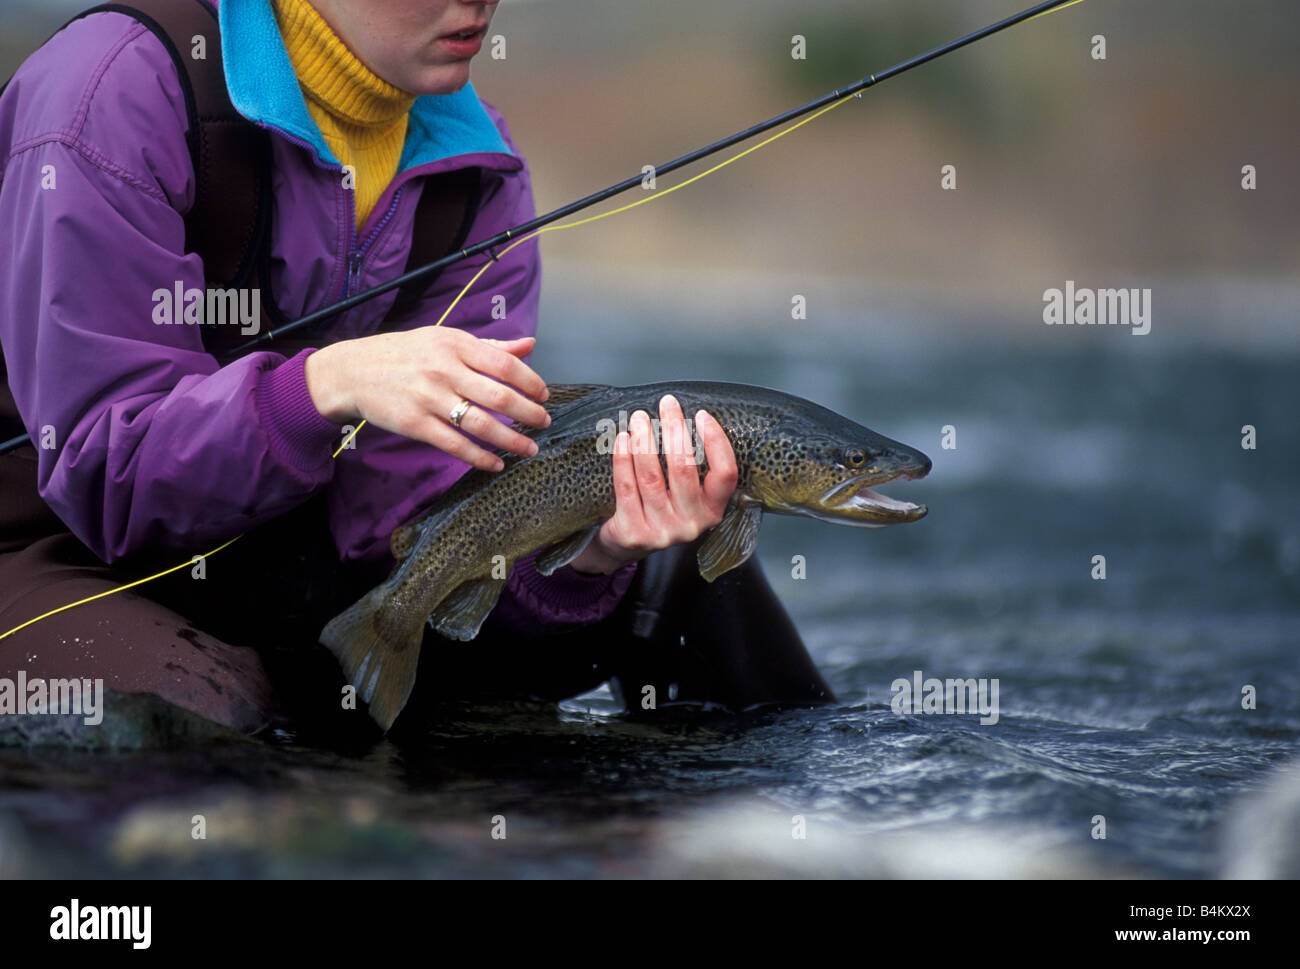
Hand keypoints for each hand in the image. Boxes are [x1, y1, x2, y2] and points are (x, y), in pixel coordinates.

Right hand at [304, 328, 549, 470]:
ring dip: (511, 440)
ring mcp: (429, 398)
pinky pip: (454, 445)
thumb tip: (530, 345)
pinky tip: (496, 463)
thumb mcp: (445, 339)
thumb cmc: (405, 354)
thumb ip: (489, 346)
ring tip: (530, 448)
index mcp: (455, 344)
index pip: (504, 364)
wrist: (353, 371)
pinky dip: (479, 457)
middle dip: (528, 413)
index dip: (531, 381)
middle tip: (544, 422)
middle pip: (498, 396)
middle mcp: (444, 369)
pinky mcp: (415, 424)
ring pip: (480, 424)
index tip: (544, 394)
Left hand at [569, 394, 737, 573]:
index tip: (701, 414)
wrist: (626, 545)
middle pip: (684, 469)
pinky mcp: (634, 533)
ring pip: (652, 477)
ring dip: (644, 441)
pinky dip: (623, 459)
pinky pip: (627, 488)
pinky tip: (622, 439)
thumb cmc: (659, 507)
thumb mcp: (685, 495)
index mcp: (712, 511)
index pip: (725, 474)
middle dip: (674, 430)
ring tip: (639, 417)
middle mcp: (692, 525)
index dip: (716, 442)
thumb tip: (682, 417)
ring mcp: (663, 532)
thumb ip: (691, 467)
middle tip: (666, 404)